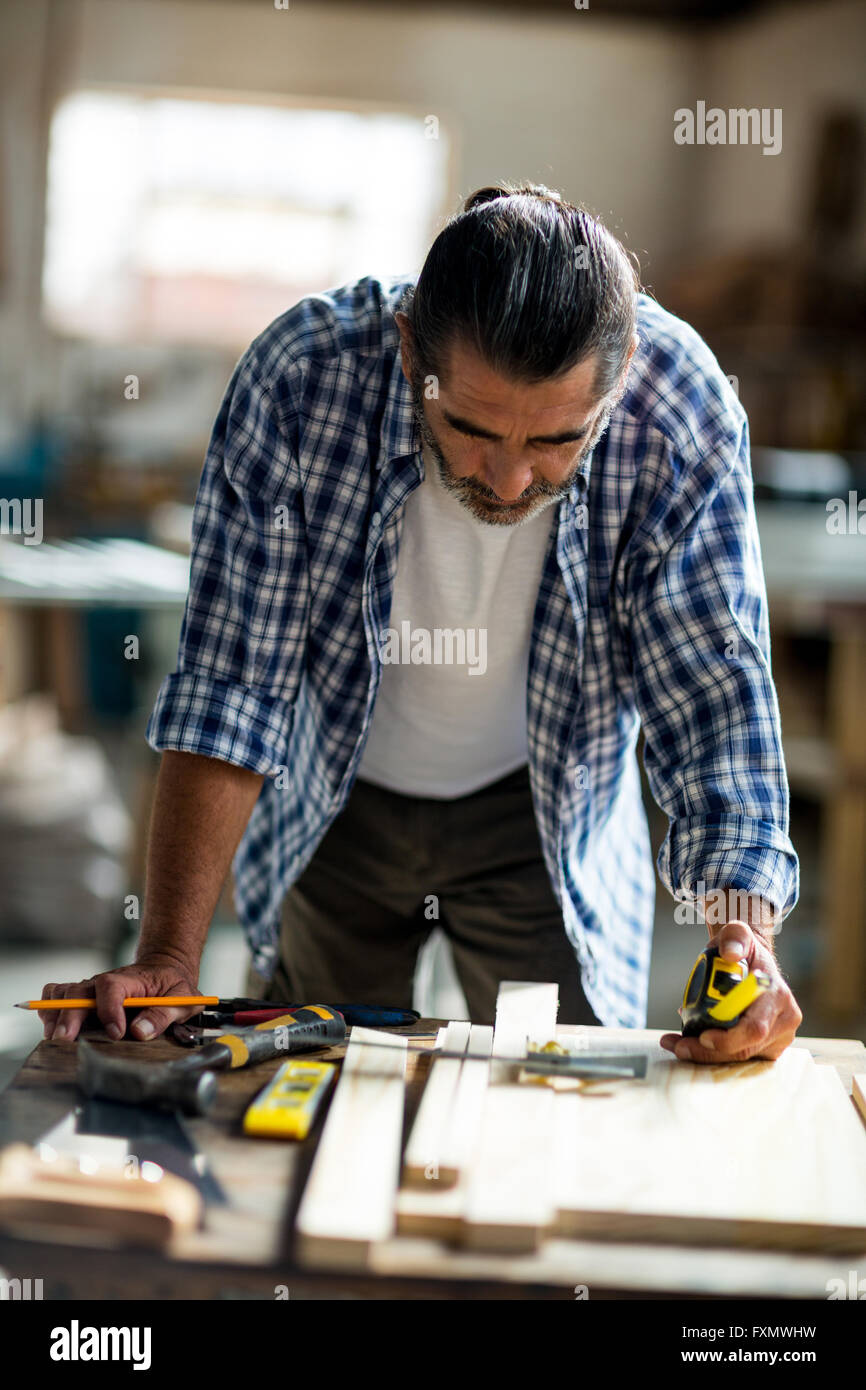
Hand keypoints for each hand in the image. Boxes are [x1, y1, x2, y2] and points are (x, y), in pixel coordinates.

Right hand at [38, 954, 202, 1043]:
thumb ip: (164, 1014)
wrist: (164, 971)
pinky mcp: (84, 998)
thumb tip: (140, 1031)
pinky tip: (52, 1028)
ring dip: (55, 1013)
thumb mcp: (182, 998)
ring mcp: (92, 990)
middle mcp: (105, 982)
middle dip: (70, 1016)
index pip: (111, 986)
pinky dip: (50, 1009)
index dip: (109, 1009)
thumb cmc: (172, 986)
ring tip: (54, 1038)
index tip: (115, 1033)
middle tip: (65, 1040)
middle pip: (79, 992)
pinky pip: (58, 995)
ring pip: (64, 992)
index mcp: (131, 980)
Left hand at [659, 920, 801, 1063]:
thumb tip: (731, 954)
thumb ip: (734, 938)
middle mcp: (784, 1021)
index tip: (702, 1036)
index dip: (729, 1038)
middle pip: (744, 1050)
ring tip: (676, 1043)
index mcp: (778, 996)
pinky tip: (690, 1044)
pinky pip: (737, 1058)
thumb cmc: (743, 951)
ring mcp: (779, 1038)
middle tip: (675, 1044)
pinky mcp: (767, 1049)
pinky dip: (711, 1054)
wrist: (753, 963)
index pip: (755, 1028)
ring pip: (739, 1058)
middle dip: (707, 1052)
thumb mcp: (737, 934)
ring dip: (704, 1055)